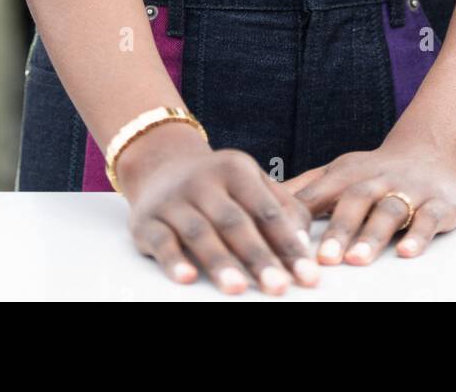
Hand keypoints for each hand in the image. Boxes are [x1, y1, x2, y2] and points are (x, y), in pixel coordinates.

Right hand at [120, 124, 319, 295]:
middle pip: (234, 222)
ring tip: (239, 288)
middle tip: (280, 287)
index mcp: (235, 169)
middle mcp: (203, 180)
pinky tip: (188, 278)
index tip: (308, 276)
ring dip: (219, 262)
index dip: (288, 244)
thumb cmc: (219, 186)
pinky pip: (161, 242)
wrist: (160, 168)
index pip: (266, 211)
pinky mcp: (147, 221)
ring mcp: (173, 200)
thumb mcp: (252, 184)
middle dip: (258, 257)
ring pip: (199, 232)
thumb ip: (282, 209)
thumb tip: (302, 243)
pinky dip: (173, 261)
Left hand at [285, 133, 455, 265]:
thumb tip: (263, 198)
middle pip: (355, 200)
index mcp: (349, 173)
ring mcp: (410, 191)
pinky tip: (407, 252)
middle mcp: (378, 179)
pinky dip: (418, 235)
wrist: (435, 150)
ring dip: (372, 235)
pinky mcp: (439, 204)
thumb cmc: (376, 171)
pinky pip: (429, 218)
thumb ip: (306, 187)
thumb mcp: (340, 172)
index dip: (303, 215)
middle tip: (322, 259)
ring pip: (390, 210)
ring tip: (357, 260)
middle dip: (338, 230)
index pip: (321, 192)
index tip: (283, 239)